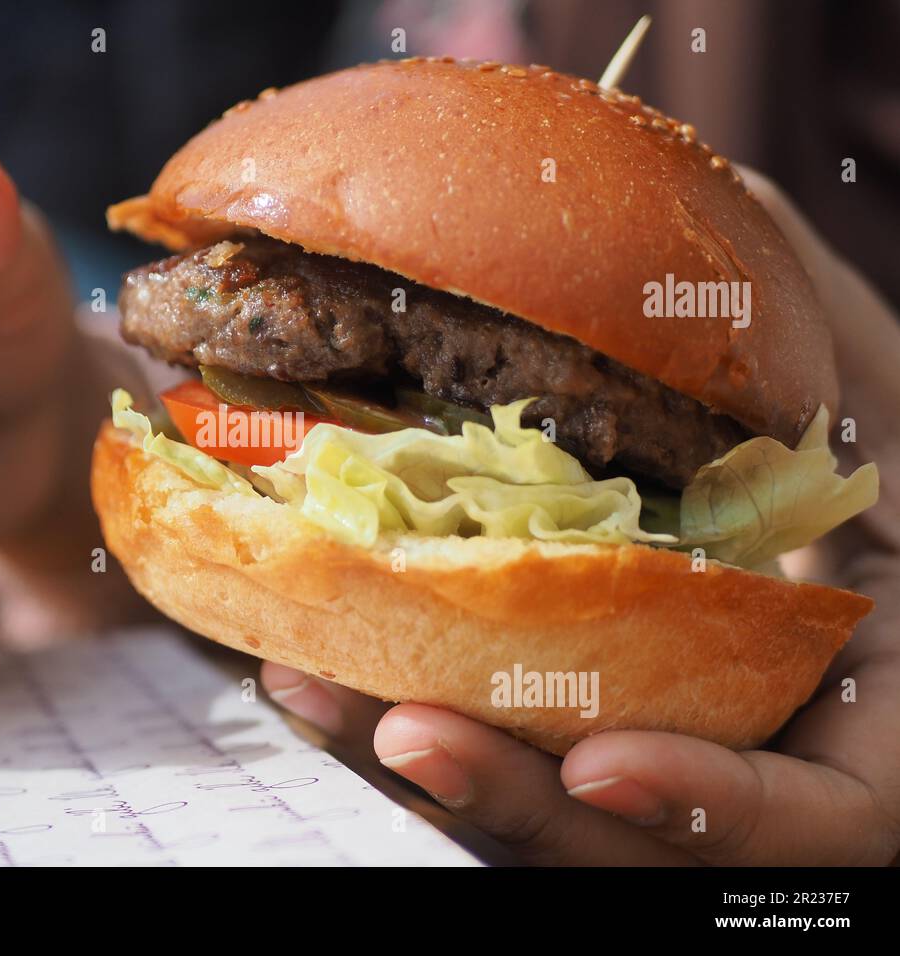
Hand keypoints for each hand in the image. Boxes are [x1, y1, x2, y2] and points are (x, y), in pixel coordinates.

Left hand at [260, 168, 899, 864]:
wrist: (826, 508)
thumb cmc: (868, 457)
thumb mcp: (879, 401)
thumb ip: (824, 351)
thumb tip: (720, 215)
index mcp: (867, 730)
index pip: (812, 819)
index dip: (710, 808)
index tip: (603, 764)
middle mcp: (742, 766)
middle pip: (625, 841)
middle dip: (511, 797)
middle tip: (408, 731)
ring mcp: (639, 757)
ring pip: (525, 810)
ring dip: (414, 758)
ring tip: (309, 684)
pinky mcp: (557, 732)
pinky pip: (477, 743)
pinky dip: (394, 704)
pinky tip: (307, 652)